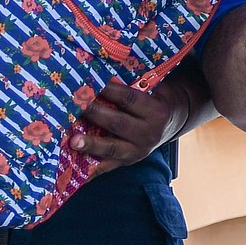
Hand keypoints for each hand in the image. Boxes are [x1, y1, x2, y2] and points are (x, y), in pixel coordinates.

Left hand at [74, 81, 189, 172]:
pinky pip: (107, 167)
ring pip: (112, 148)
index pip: (128, 99)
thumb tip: (101, 71)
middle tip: (73, 106)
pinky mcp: (128, 162)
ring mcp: (138, 151)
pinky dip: (90, 171)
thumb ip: (133, 84)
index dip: (108, 90)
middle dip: (94, 114)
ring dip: (91, 144)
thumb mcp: (153, 89)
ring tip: (73, 141)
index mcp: (156, 112)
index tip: (89, 81)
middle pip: (118, 123)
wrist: (172, 122)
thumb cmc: (154, 99)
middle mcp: (149, 133)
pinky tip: (75, 172)